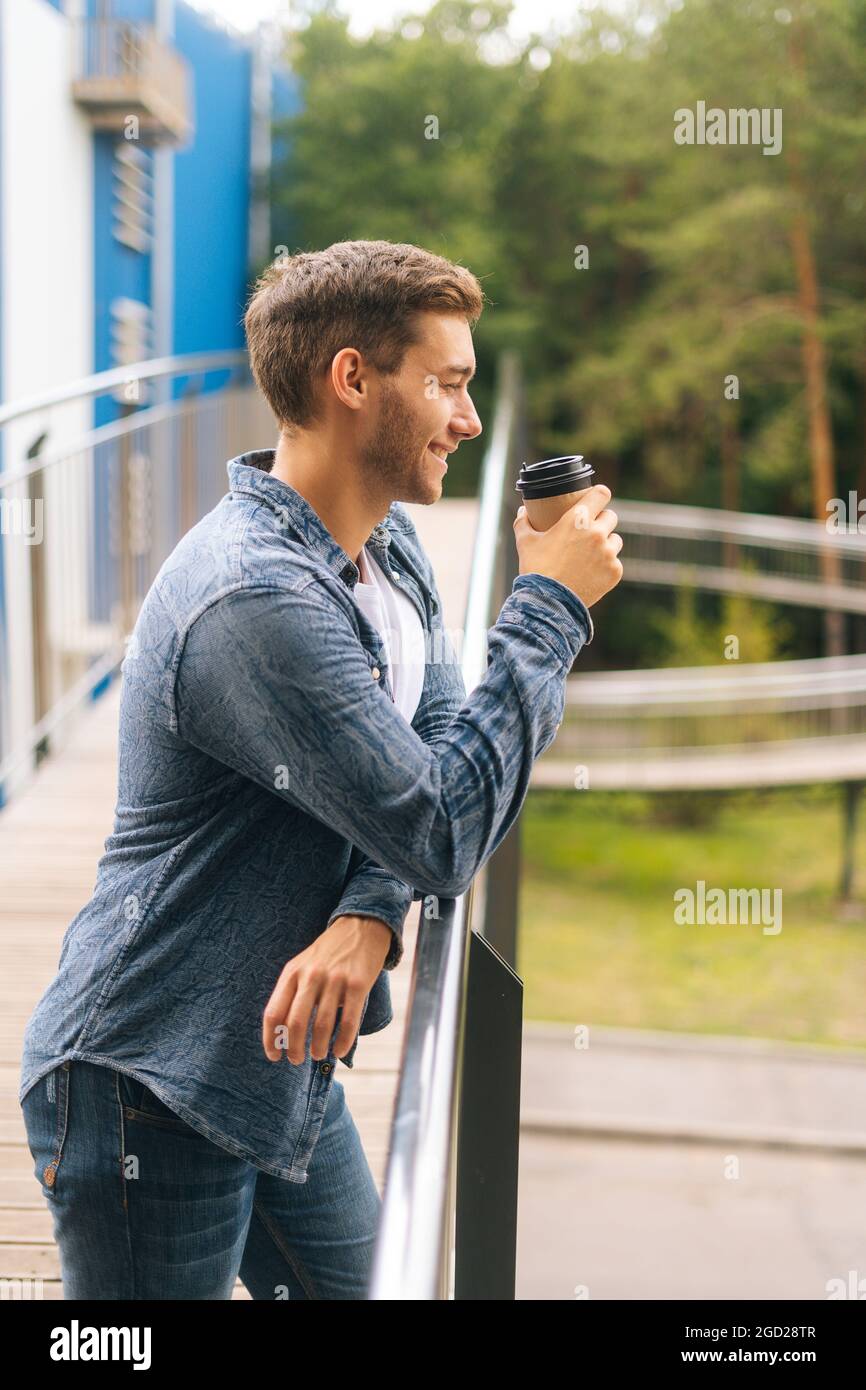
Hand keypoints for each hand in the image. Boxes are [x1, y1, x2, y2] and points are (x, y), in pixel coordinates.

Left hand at [262, 914, 392, 1063]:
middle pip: (295, 1022)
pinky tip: (340, 1050)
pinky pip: (349, 1021)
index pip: (273, 1012)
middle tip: (297, 1060)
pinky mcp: (358, 984)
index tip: (274, 1056)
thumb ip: (292, 993)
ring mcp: (335, 979)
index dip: (270, 1039)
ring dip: (318, 1048)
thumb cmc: (328, 954)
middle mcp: (311, 976)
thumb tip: (283, 1033)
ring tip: (318, 1055)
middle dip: (293, 1049)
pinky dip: (343, 1041)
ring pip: (322, 1025)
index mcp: (292, 973)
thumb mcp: (302, 966)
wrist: (360, 927)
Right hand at [514, 484, 622, 608]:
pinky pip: (615, 563)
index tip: (596, 500)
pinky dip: (606, 567)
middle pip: (611, 517)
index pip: (602, 494)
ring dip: (606, 544)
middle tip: (589, 533)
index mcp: (577, 519)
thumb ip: (523, 523)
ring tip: (590, 556)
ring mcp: (608, 553)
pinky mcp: (615, 571)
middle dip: (602, 522)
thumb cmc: (536, 569)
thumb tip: (523, 512)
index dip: (600, 495)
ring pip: (615, 540)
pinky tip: (591, 573)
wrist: (548, 603)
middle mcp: (597, 533)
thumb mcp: (525, 542)